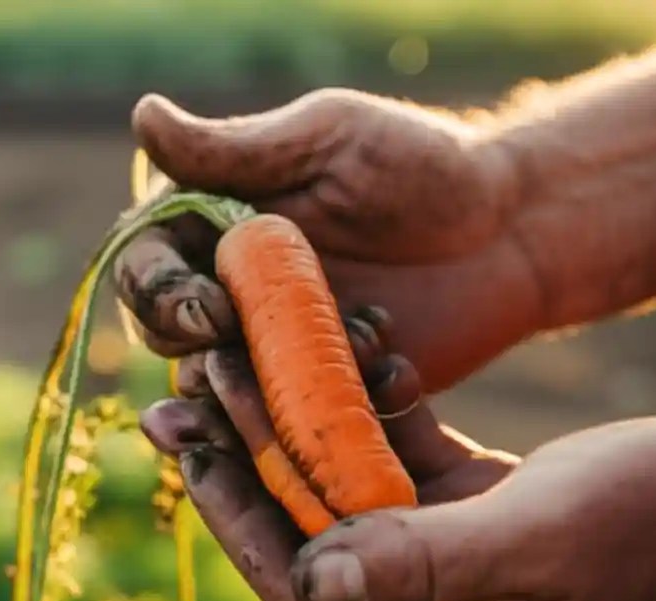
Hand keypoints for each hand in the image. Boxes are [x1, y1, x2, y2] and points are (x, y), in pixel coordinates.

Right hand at [115, 90, 541, 391]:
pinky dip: (318, 421)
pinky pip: (291, 430)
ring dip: (244, 402)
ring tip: (287, 406)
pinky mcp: (317, 402)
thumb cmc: (419, 165)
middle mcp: (227, 294)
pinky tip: (384, 390)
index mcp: (210, 228)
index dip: (160, 295)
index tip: (210, 309)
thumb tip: (143, 115)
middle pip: (167, 341)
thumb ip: (236, 148)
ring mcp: (271, 352)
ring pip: (221, 397)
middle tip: (238, 358)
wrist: (512, 232)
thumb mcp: (328, 141)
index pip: (146, 268)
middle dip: (193, 355)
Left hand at [141, 309, 514, 600]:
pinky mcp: (482, 492)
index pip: (302, 583)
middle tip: (202, 374)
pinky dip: (381, 396)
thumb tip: (312, 582)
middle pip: (311, 519)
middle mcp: (429, 590)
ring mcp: (454, 538)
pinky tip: (367, 344)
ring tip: (257, 343)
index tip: (192, 448)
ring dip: (307, 409)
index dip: (238, 516)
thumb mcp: (539, 541)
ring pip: (350, 471)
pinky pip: (404, 442)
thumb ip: (426, 561)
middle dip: (253, 446)